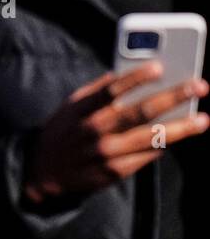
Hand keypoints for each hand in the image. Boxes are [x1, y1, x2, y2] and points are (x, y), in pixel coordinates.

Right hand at [24, 62, 209, 204]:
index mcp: (83, 110)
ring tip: (202, 120)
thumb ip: (95, 90)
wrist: (44, 171)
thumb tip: (123, 73)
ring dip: (181, 128)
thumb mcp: (70, 106)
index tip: (160, 66)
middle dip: (173, 98)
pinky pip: (147, 156)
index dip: (136, 77)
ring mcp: (107, 153)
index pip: (112, 89)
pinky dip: (164, 146)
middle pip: (140, 112)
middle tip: (199, 87)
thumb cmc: (62, 132)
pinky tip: (179, 137)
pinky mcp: (116, 171)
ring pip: (152, 138)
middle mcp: (96, 131)